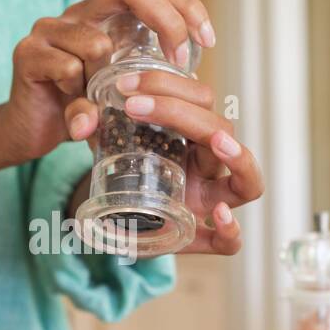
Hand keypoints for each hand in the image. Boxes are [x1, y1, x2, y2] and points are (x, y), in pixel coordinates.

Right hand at [0, 0, 216, 165]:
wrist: (28, 133)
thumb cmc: (81, 108)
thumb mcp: (124, 91)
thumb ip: (149, 79)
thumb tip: (193, 81)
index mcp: (104, 15)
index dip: (184, 5)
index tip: (206, 42)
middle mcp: (78, 13)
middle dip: (166, 20)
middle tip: (177, 62)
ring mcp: (49, 29)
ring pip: (97, 44)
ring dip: (107, 82)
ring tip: (98, 105)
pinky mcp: (28, 54)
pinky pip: (68, 69)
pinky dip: (78, 98)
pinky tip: (73, 113)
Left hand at [65, 71, 262, 255]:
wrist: (113, 218)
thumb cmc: (119, 171)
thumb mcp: (103, 141)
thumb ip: (91, 125)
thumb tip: (83, 123)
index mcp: (190, 135)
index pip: (199, 98)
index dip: (167, 85)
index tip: (125, 85)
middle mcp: (207, 166)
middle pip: (221, 129)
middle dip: (182, 112)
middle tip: (135, 106)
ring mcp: (208, 201)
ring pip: (247, 182)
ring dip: (238, 158)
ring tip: (218, 143)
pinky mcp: (198, 238)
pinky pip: (229, 244)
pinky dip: (230, 231)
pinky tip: (217, 215)